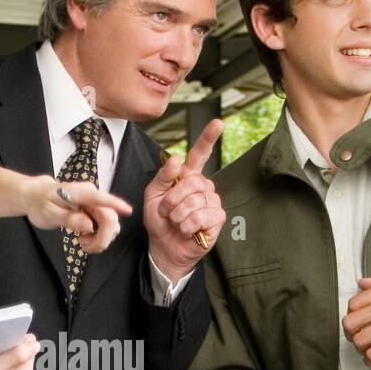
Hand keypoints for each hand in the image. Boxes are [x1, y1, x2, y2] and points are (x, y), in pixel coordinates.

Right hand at [0, 333, 40, 369]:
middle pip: (24, 353)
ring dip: (4, 354)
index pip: (29, 347)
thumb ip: (17, 355)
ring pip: (16, 358)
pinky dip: (0, 361)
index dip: (15, 341)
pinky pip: (9, 365)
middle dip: (10, 348)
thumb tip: (35, 345)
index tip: (0, 344)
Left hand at [25, 176, 132, 252]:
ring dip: (100, 239)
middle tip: (84, 246)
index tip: (128, 211)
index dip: (116, 204)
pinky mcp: (96, 213)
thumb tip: (89, 225)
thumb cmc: (41, 203)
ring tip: (81, 240)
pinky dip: (98, 237)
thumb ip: (69, 219)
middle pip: (110, 218)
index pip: (101, 198)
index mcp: (81, 193)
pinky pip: (105, 227)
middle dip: (102, 237)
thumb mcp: (49, 213)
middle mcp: (92, 197)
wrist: (37, 198)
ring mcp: (95, 205)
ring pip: (111, 225)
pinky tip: (84, 237)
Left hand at [143, 119, 225, 279]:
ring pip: (194, 202)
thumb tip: (176, 159)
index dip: (208, 138)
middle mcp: (203, 186)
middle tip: (167, 212)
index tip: (217, 123)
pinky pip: (201, 216)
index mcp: (188, 176)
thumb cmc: (159, 220)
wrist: (163, 246)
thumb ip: (163, 176)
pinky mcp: (217, 218)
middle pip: (192, 182)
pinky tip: (187, 230)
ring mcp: (212, 201)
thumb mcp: (153, 195)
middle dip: (172, 200)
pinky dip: (188, 226)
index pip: (200, 154)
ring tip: (177, 222)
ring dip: (178, 215)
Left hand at [342, 276, 370, 362]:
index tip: (358, 323)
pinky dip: (370, 359)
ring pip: (358, 341)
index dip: (352, 316)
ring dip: (361, 348)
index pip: (353, 304)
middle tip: (358, 337)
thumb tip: (362, 282)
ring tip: (368, 348)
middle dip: (351, 334)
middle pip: (349, 323)